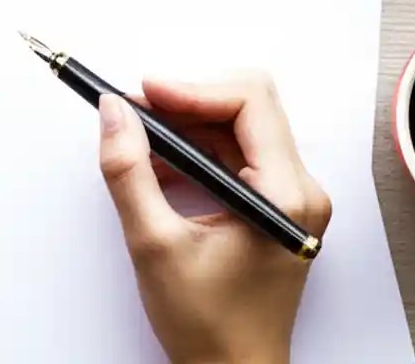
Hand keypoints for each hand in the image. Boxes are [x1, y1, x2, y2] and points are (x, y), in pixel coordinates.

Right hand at [97, 76, 331, 363]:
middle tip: (134, 111)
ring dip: (188, 126)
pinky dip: (198, 150)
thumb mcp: (153, 245)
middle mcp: (300, 189)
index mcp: (285, 194)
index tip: (144, 94)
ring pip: (240, 129)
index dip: (192, 89)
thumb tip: (114, 114)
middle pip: (247, 108)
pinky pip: (239, 156)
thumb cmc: (208, 326)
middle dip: (187, 102)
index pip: (249, 103)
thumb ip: (129, 172)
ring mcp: (291, 197)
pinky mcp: (275, 206)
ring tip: (138, 139)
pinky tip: (159, 164)